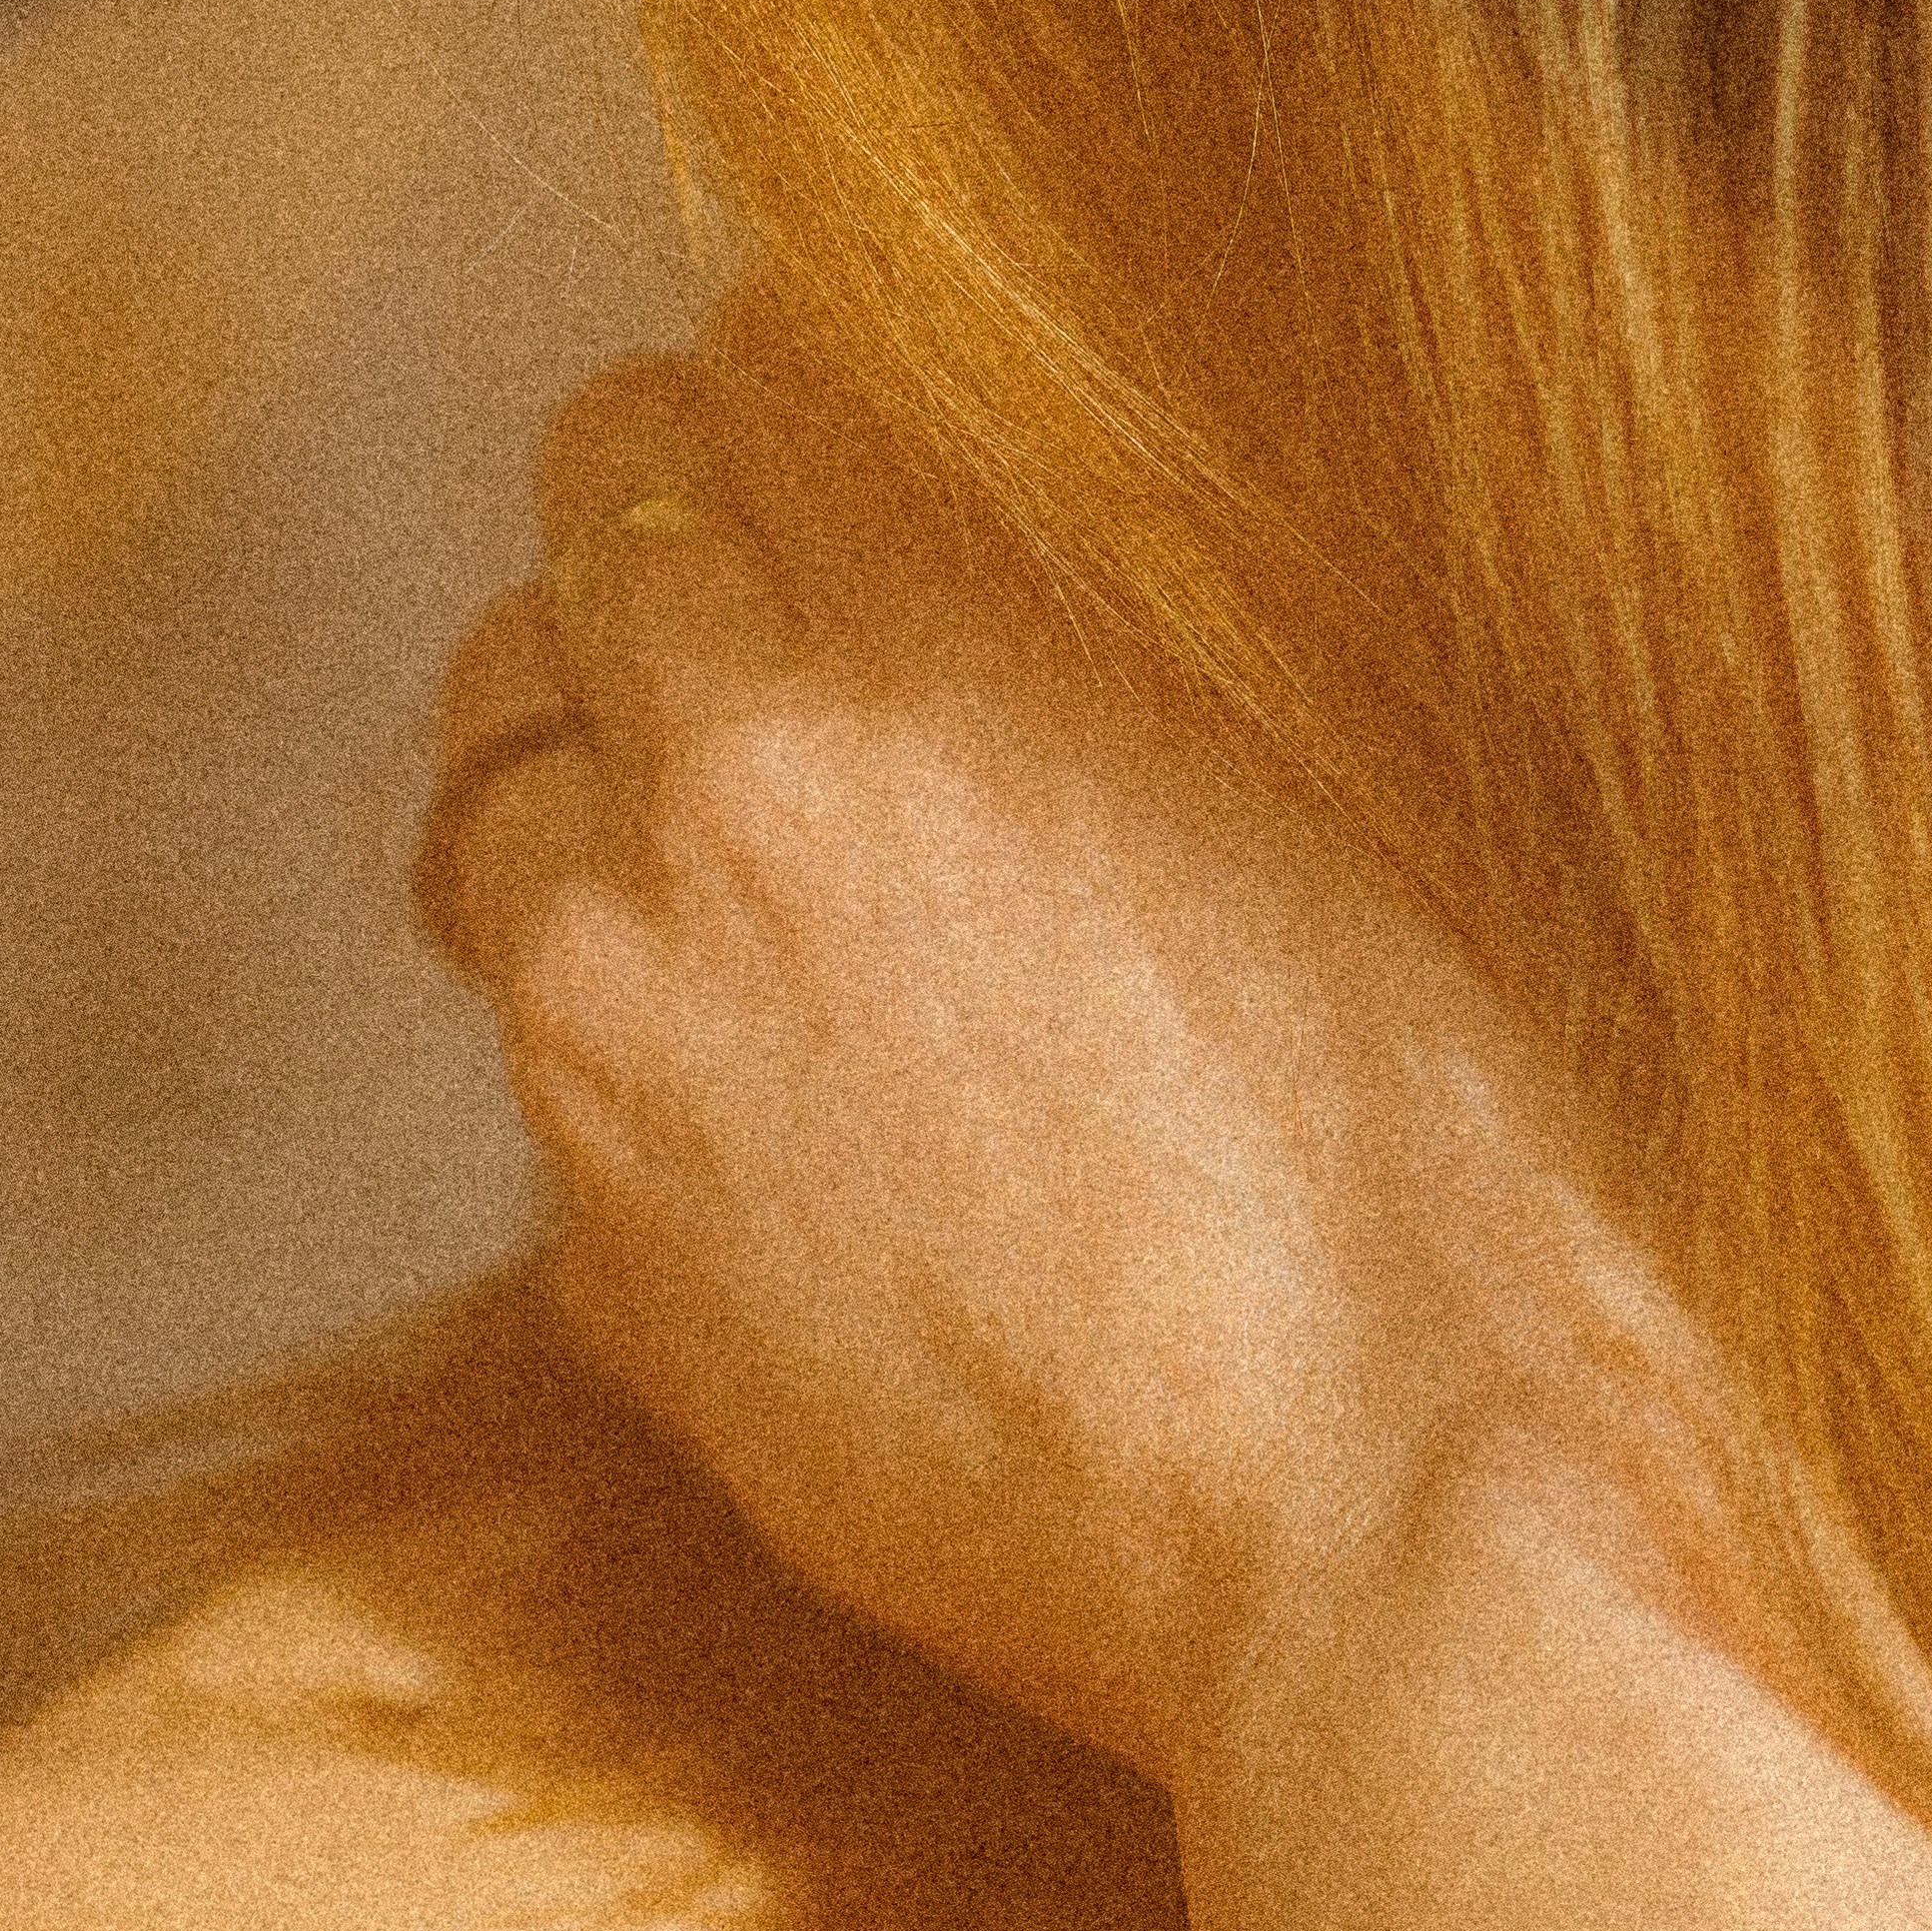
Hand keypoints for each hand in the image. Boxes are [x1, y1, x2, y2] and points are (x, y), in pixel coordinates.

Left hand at [419, 340, 1698, 1788]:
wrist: (1373, 1535)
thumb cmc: (1439, 1174)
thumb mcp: (1300, 799)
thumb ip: (1069, 643)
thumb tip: (940, 535)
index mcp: (907, 651)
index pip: (720, 395)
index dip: (775, 411)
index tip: (823, 444)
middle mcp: (701, 816)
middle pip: (562, 568)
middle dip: (660, 576)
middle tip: (775, 633)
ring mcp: (608, 1055)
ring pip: (492, 808)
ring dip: (596, 797)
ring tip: (750, 873)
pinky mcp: (596, 1267)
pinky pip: (549, 1079)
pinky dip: (636, 1056)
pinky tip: (804, 1127)